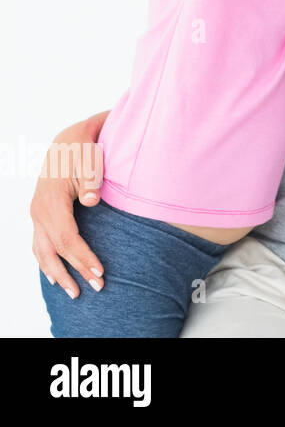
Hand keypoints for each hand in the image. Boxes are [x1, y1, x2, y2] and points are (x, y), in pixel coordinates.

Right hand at [31, 117, 106, 298]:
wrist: (67, 141)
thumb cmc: (83, 152)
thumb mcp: (91, 162)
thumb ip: (92, 181)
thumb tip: (93, 202)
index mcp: (52, 201)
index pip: (67, 238)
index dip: (83, 257)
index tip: (100, 272)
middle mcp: (40, 211)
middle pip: (55, 250)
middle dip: (74, 272)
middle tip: (94, 289)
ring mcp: (37, 214)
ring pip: (42, 251)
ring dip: (57, 273)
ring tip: (72, 292)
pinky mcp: (40, 215)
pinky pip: (40, 244)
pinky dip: (47, 262)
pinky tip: (55, 276)